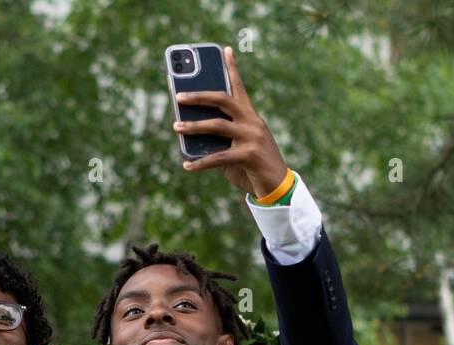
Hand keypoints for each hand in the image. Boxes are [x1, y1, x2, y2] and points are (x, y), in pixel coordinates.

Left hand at [173, 46, 287, 195]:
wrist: (276, 186)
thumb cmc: (253, 166)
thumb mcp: (235, 148)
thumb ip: (218, 140)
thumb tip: (191, 137)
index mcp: (250, 116)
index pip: (240, 87)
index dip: (232, 68)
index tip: (225, 50)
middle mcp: (252, 122)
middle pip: (223, 100)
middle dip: (199, 96)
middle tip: (179, 96)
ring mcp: (252, 137)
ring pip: (218, 126)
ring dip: (194, 126)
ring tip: (176, 126)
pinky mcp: (249, 155)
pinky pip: (218, 157)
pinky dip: (200, 162)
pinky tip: (186, 165)